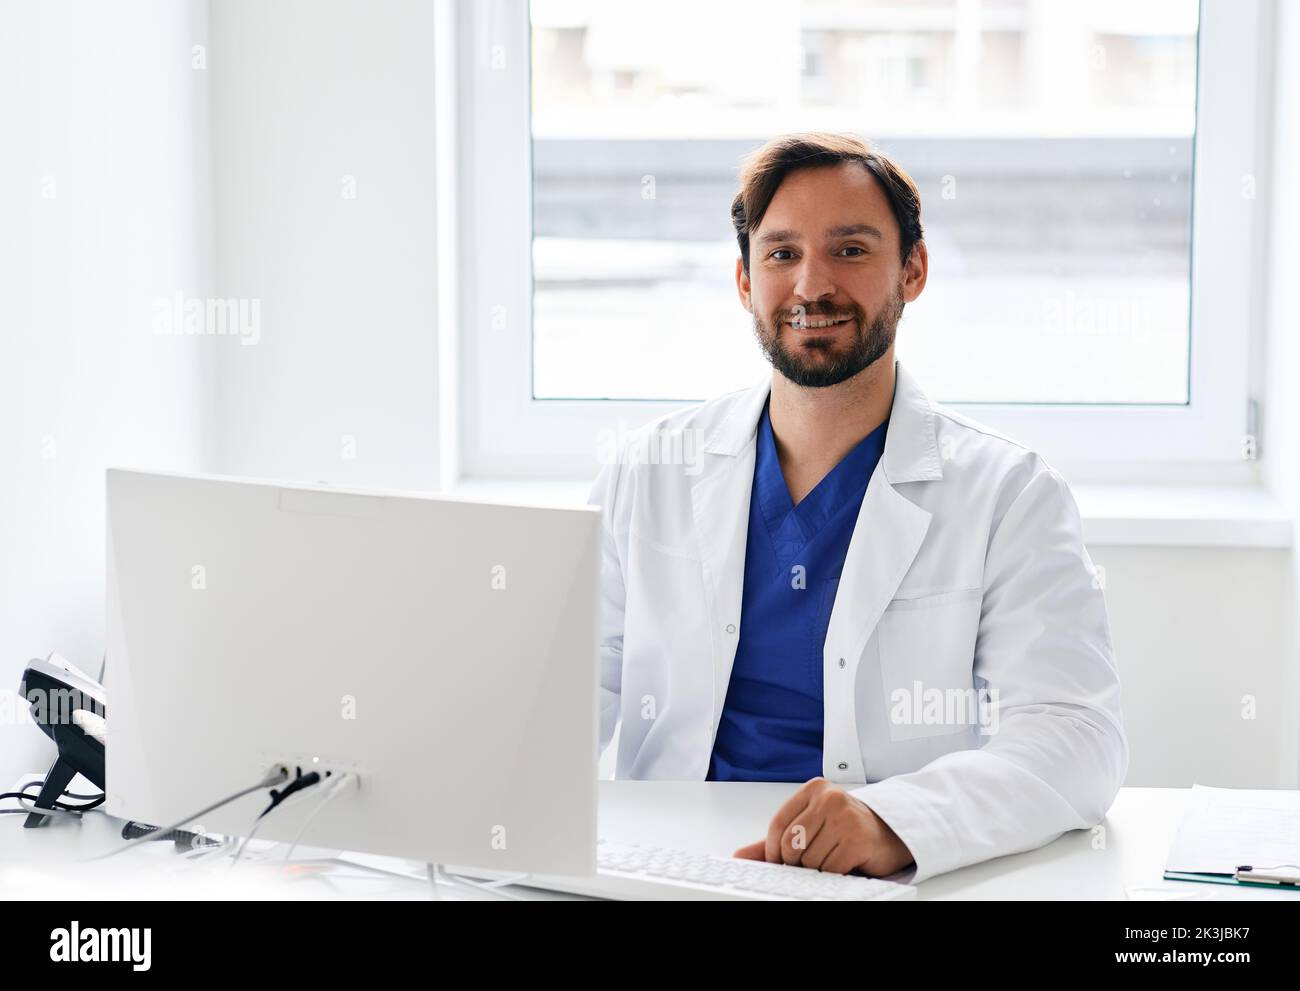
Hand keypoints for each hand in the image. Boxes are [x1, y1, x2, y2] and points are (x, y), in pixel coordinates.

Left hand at [733, 777, 913, 876]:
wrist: (889, 834)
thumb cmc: (846, 829)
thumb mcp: (809, 826)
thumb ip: (774, 839)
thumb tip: (740, 855)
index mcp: (815, 788)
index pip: (778, 824)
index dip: (773, 849)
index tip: (777, 860)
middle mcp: (830, 798)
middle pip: (791, 844)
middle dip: (796, 860)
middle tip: (812, 858)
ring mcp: (845, 817)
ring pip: (809, 859)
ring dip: (818, 867)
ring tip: (832, 855)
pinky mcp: (858, 839)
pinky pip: (830, 869)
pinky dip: (833, 872)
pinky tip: (844, 861)